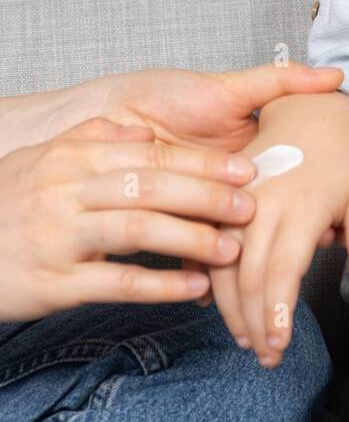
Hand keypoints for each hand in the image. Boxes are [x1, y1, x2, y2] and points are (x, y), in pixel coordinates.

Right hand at [0, 116, 260, 321]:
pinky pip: (117, 282)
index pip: (148, 155)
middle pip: (149, 187)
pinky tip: (195, 288)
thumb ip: (93, 141)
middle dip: (207, 195)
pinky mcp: (53, 284)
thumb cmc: (8, 205)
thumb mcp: (42, 161)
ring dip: (192, 238)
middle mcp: (64, 191)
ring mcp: (58, 237)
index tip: (245, 169)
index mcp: (69, 156)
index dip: (200, 162)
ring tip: (233, 248)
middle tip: (251, 205)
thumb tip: (141, 132)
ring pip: (137, 231)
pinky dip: (162, 285)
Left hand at [98, 60, 344, 307]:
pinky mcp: (167, 225)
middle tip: (295, 261)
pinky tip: (207, 288)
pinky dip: (196, 269)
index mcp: (247, 162)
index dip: (306, 211)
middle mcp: (224, 189)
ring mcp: (196, 209)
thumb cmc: (171, 93)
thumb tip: (334, 77)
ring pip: (226, 242)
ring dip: (241, 265)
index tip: (330, 229)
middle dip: (278, 248)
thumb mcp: (232, 87)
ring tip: (255, 288)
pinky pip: (185, 251)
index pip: (284, 192)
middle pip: (258, 225)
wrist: (113, 108)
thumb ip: (281, 80)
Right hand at [208, 92, 348, 365]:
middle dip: (254, 323)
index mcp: (301, 206)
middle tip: (266, 358)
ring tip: (246, 340)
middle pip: (249, 276)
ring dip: (230, 308)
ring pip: (221, 264)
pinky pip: (207, 245)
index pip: (282, 271)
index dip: (277, 314)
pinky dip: (211, 280)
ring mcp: (236, 201)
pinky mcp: (221, 199)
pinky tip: (220, 307)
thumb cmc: (344, 163)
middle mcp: (263, 203)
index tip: (279, 348)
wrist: (309, 114)